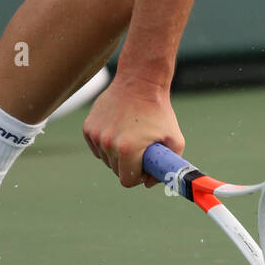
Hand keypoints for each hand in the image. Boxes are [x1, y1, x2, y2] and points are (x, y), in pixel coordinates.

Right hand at [83, 71, 183, 187]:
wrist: (140, 81)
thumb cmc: (160, 111)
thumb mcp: (175, 139)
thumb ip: (168, 166)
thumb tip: (149, 183)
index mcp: (128, 149)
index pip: (127, 181)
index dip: (139, 177)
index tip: (145, 165)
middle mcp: (108, 143)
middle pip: (116, 170)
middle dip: (129, 165)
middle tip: (141, 148)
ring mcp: (96, 135)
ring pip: (105, 159)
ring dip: (117, 153)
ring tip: (131, 135)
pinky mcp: (88, 127)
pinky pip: (97, 146)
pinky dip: (107, 143)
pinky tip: (119, 129)